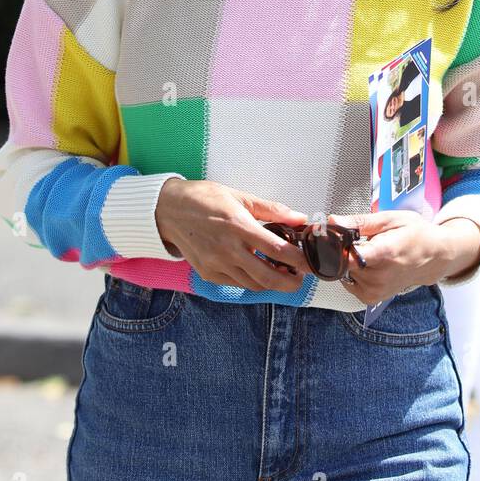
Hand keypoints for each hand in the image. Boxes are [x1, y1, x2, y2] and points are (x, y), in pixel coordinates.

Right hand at [155, 179, 315, 292]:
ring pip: (254, 284)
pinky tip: (258, 269)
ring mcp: (216, 264)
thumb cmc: (204, 198)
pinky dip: (252, 280)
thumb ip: (271, 209)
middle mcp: (228, 250)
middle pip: (268, 277)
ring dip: (271, 282)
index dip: (299, 260)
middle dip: (291, 282)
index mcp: (239, 227)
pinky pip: (237, 283)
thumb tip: (298, 218)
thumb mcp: (239, 196)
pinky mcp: (208, 273)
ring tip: (282, 272)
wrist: (168, 210)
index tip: (311, 263)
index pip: (277, 250)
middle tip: (301, 277)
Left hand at [326, 209, 479, 305]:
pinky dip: (354, 273)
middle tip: (362, 240)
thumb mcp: (390, 219)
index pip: (347, 257)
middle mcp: (379, 277)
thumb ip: (359, 222)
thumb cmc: (416, 234)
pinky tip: (369, 264)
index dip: (336, 245)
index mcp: (384, 253)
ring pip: (344, 272)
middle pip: (343, 262)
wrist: (434, 256)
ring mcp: (376, 290)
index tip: (333, 235)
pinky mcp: (372, 298)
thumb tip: (333, 220)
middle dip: (345, 250)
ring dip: (350, 261)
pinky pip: (349, 283)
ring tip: (370, 252)